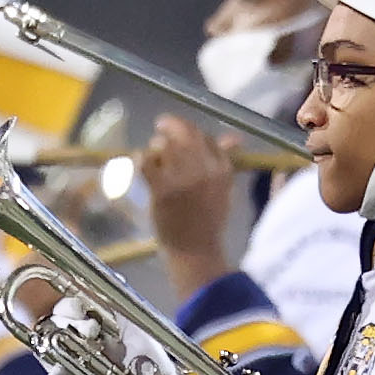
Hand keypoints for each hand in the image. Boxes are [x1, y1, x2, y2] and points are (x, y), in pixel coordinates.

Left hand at [142, 118, 240, 291]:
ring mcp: (182, 179)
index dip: (190, 130)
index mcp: (222, 169)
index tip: (181, 134)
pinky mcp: (161, 189)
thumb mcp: (223, 188)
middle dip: (170, 125)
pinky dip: (140, 158)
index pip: (206, 136)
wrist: (195, 249)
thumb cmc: (208, 219)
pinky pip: (146, 161)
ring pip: (163, 145)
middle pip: (185, 133)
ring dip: (155, 146)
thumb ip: (225, 159)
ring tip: (153, 155)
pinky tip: (140, 163)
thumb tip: (234, 137)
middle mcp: (204, 170)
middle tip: (160, 126)